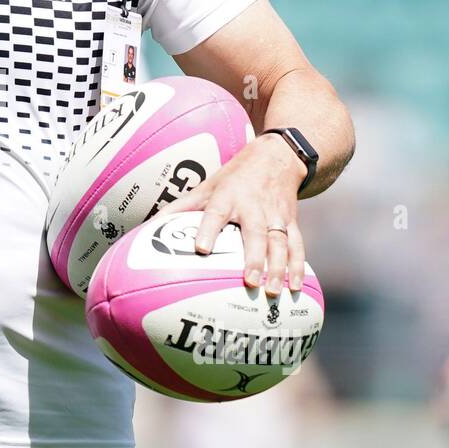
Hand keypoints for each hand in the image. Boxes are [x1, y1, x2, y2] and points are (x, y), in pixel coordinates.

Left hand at [168, 134, 306, 296]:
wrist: (277, 156)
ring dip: (279, 267)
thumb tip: (149, 227)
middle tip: (250, 281)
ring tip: (273, 291)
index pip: (215, 213)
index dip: (208, 230)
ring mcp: (275, 215)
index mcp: (228, 197)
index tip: (201, 249)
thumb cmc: (234, 176)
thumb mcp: (206, 186)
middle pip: (255, 233)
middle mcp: (253, 206)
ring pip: (280, 242)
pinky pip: (297, 245)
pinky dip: (299, 265)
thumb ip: (180, 208)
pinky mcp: (291, 221)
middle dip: (254, 258)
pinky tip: (296, 287)